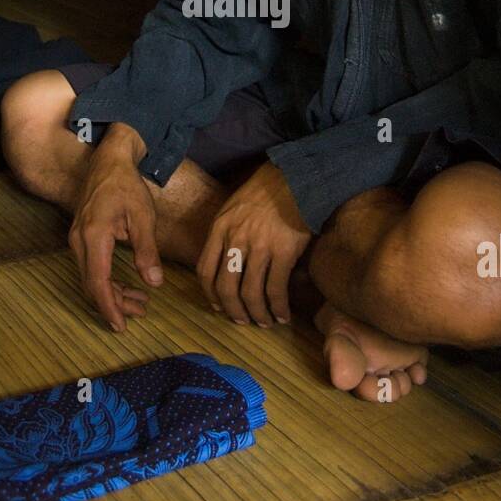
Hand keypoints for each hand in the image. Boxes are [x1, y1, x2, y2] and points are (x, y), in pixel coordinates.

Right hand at [68, 124, 162, 332]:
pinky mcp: (81, 238)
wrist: (109, 161)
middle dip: (115, 304)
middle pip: (92, 285)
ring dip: (113, 294)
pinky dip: (108, 281)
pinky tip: (129, 285)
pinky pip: (91, 268)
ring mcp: (77, 239)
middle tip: (140, 314)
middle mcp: (79, 241)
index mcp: (94, 236)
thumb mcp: (143, 216)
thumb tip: (154, 283)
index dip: (109, 306)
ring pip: (91, 278)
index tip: (120, 326)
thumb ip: (147, 250)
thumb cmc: (127, 185)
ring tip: (140, 303)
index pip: (98, 281)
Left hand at [196, 161, 311, 325]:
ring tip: (264, 322)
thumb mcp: (234, 208)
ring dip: (257, 314)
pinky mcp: (284, 251)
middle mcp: (236, 239)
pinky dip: (278, 307)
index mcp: (220, 228)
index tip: (218, 306)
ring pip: (251, 292)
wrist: (295, 178)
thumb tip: (228, 264)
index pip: (205, 270)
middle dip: (233, 310)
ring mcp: (260, 246)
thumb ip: (227, 234)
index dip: (210, 294)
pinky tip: (283, 314)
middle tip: (242, 321)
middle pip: (226, 287)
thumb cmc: (266, 192)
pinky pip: (276, 288)